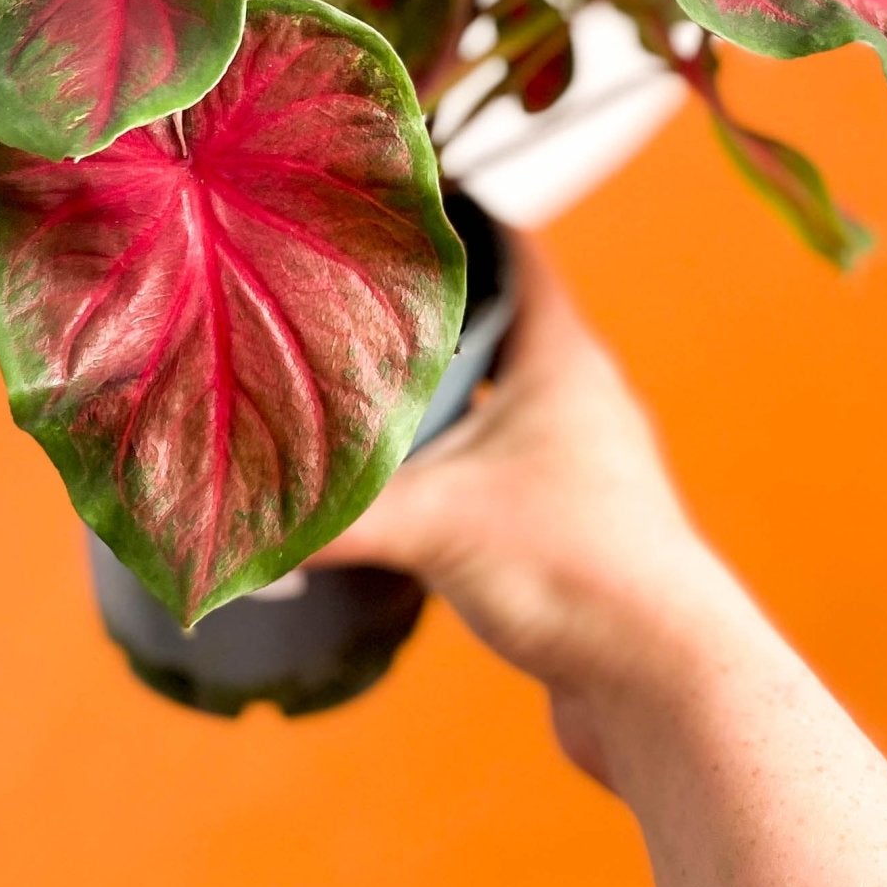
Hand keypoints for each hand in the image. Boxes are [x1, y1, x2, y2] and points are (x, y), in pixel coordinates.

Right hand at [318, 233, 734, 783]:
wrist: (663, 686)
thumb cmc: (576, 568)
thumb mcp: (433, 523)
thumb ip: (327, 518)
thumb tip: (223, 527)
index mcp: (562, 356)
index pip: (511, 247)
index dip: (452, 216)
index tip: (383, 200)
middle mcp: (580, 397)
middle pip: (496, 323)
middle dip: (422, 313)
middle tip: (341, 297)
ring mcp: (581, 463)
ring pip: (495, 404)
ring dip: (435, 398)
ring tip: (353, 389)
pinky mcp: (571, 526)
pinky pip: (499, 472)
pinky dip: (449, 468)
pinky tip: (396, 492)